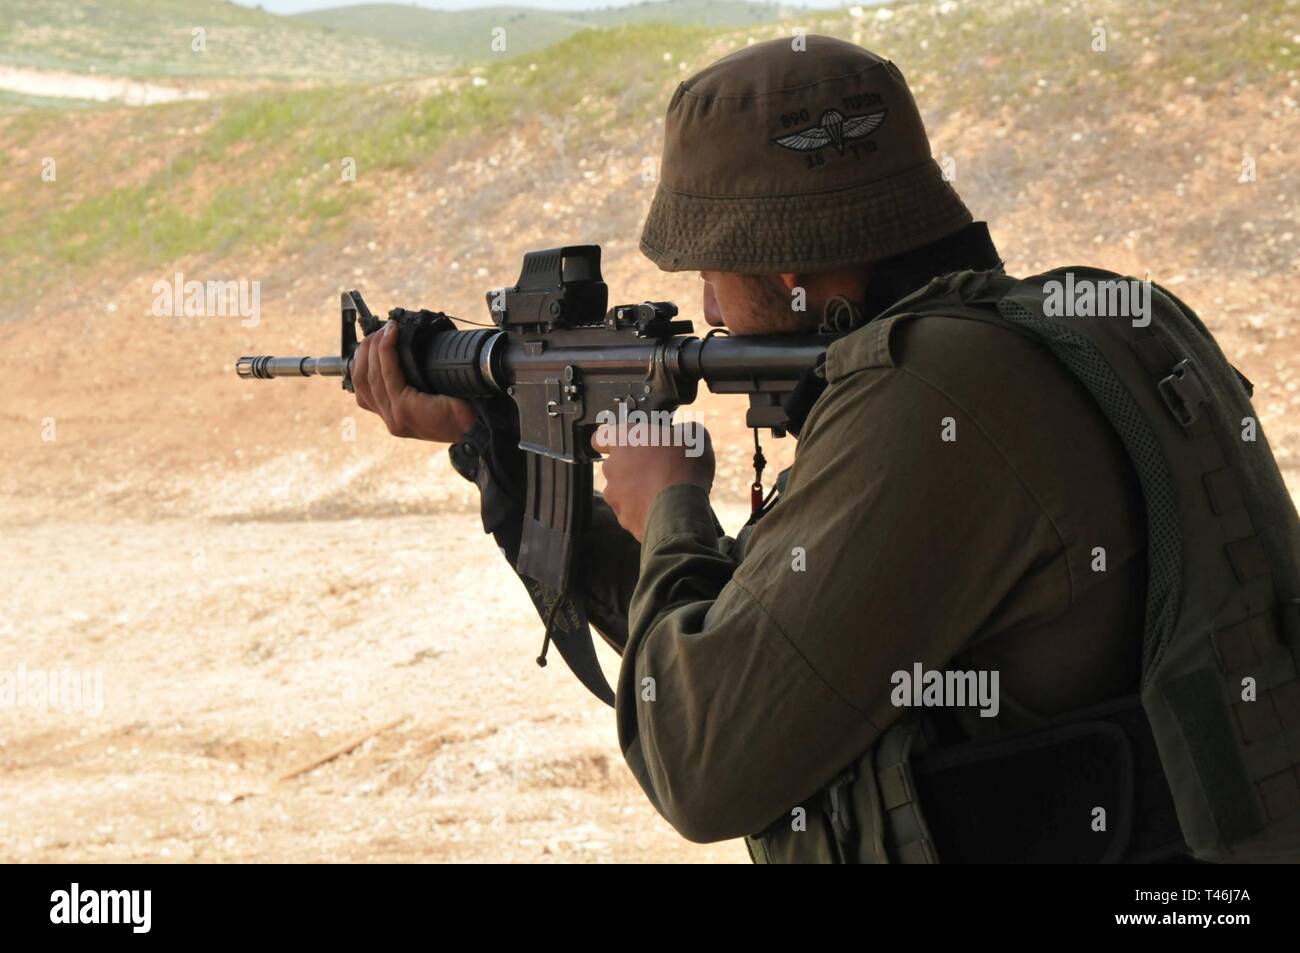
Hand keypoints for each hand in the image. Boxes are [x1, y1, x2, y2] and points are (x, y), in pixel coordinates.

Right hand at [352, 321, 476, 442]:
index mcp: (394, 415)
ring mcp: (395, 416)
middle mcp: (390, 419)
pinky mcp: (404, 410)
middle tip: (382, 330)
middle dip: (366, 349)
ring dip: (375, 347)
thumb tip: (401, 347)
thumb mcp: (429, 393)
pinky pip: (388, 374)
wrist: (479, 426)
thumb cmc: (460, 408)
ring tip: (387, 330)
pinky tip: (391, 337)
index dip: (364, 359)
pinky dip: (386, 352)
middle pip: (361, 379)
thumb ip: (411, 380)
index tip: (375, 338)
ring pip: (370, 375)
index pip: (363, 387)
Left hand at [592, 420, 714, 542]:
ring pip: (622, 490)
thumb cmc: (684, 469)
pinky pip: (630, 511)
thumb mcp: (695, 437)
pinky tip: (662, 508)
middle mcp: (613, 466)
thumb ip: (684, 430)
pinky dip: (642, 510)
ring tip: (662, 491)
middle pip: (616, 465)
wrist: (681, 511)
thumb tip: (684, 432)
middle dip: (632, 467)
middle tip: (656, 468)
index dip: (611, 440)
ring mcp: (615, 494)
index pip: (601, 436)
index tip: (624, 444)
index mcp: (625, 440)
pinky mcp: (622, 518)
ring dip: (637, 490)